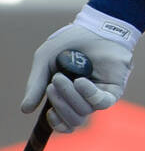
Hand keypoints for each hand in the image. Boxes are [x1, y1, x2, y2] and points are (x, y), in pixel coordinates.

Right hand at [21, 7, 140, 132]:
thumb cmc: (70, 42)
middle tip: (53, 85)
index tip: (49, 112)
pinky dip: (88, 94)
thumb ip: (36, 84)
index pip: (65, 122)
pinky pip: (102, 102)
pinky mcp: (113, 89)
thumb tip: (25, 110)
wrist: (94, 27)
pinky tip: (80, 81)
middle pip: (74, 120)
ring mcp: (99, 95)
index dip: (57, 123)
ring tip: (61, 77)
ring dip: (70, 96)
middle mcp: (84, 99)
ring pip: (85, 111)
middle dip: (60, 105)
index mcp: (68, 96)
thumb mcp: (45, 60)